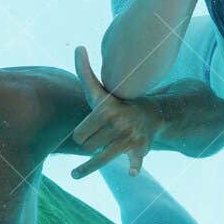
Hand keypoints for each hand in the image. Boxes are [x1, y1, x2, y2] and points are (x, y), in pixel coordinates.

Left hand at [70, 46, 158, 177]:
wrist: (149, 112)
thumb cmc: (115, 102)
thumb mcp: (99, 88)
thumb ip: (85, 70)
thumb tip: (78, 47)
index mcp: (105, 111)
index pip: (79, 133)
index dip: (78, 134)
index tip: (80, 134)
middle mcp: (119, 125)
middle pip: (88, 146)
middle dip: (86, 146)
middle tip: (91, 141)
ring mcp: (130, 138)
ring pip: (102, 158)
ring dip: (87, 168)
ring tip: (74, 176)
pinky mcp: (141, 149)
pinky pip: (137, 161)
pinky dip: (134, 166)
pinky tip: (130, 172)